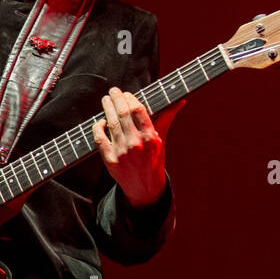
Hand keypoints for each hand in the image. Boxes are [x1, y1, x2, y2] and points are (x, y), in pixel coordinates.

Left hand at [92, 87, 183, 205]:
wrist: (144, 187)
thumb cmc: (154, 160)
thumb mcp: (161, 140)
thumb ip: (166, 118)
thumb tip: (181, 101)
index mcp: (151, 138)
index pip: (138, 110)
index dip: (130, 98)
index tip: (126, 93)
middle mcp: (136, 144)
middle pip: (123, 113)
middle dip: (117, 99)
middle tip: (113, 91)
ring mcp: (121, 152)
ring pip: (111, 123)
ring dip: (107, 108)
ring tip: (106, 100)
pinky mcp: (109, 159)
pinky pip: (99, 138)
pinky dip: (98, 126)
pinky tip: (101, 121)